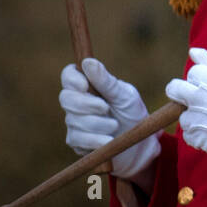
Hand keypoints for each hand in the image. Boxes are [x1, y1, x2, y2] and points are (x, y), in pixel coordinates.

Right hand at [59, 58, 160, 184]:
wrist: (140, 144)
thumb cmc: (132, 114)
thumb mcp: (124, 96)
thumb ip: (106, 81)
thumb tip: (88, 62)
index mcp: (88, 85)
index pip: (69, 76)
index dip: (72, 80)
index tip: (85, 85)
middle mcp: (77, 103)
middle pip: (66, 98)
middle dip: (86, 104)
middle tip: (106, 108)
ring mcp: (74, 122)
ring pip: (74, 120)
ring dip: (97, 124)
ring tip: (115, 125)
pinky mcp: (77, 142)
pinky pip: (78, 140)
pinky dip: (95, 140)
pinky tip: (108, 141)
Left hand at [165, 47, 206, 168]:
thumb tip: (192, 51)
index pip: (194, 72)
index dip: (201, 76)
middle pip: (174, 89)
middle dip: (181, 90)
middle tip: (192, 96)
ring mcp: (203, 122)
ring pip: (182, 114)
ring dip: (193, 115)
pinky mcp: (201, 141)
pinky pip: (187, 133)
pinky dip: (197, 132)